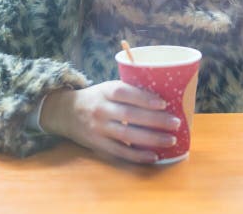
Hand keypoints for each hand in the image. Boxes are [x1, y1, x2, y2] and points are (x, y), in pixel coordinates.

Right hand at [40, 81, 181, 163]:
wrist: (66, 112)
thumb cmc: (97, 98)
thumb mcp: (108, 87)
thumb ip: (129, 91)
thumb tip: (163, 96)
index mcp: (105, 91)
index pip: (124, 92)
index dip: (144, 98)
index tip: (164, 103)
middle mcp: (101, 109)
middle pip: (130, 115)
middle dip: (155, 120)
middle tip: (176, 123)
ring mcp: (99, 128)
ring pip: (127, 135)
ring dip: (151, 139)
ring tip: (171, 140)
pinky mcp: (98, 145)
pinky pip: (120, 152)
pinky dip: (138, 156)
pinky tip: (154, 156)